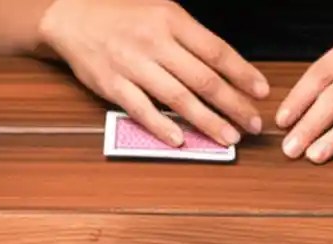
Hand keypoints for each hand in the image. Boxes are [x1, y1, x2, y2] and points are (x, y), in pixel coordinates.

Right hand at [39, 0, 267, 146]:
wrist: (72, 16)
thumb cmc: (122, 15)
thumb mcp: (161, 12)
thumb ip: (190, 39)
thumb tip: (225, 68)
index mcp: (171, 20)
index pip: (216, 51)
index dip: (242, 73)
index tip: (261, 91)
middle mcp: (155, 42)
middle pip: (204, 79)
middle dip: (234, 105)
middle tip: (253, 124)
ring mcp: (133, 65)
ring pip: (178, 99)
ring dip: (208, 121)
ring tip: (229, 137)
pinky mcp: (112, 85)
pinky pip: (142, 110)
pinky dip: (163, 127)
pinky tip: (181, 141)